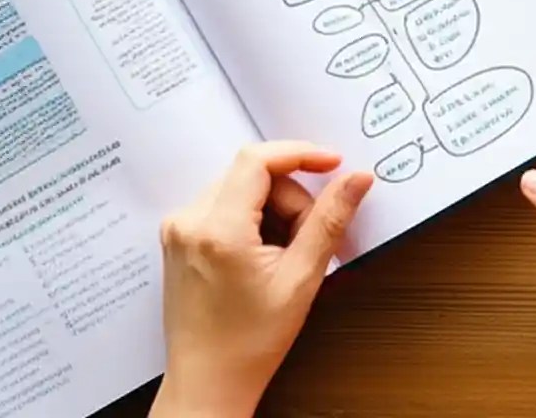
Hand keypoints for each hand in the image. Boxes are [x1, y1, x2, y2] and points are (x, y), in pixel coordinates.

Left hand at [150, 142, 373, 417]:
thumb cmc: (251, 341)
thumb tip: (357, 179)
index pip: (258, 161)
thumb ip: (330, 221)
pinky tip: (263, 256)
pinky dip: (252, 220)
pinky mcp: (178, 237)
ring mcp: (178, 229)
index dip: (301, 154)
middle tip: (308, 240)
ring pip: (240, 189)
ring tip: (283, 256)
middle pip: (252, 176)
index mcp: (217, 230)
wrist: (208, 382)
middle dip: (290, 198)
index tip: (333, 164)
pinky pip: (223, 206)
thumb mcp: (302, 278)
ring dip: (273, 210)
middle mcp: (188, 221)